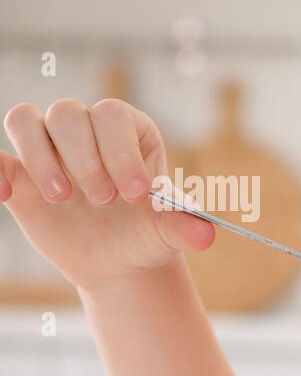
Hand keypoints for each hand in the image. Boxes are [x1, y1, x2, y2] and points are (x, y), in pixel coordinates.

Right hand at [0, 98, 214, 293]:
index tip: (134, 193)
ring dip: (40, 157)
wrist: (118, 262)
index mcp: (128, 131)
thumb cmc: (147, 235)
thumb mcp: (168, 232)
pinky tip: (8, 194)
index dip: (120, 150)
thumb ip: (184, 227)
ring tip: (63, 198)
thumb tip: (206, 235)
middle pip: (68, 113)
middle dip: (84, 157)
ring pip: (25, 120)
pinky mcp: (19, 174)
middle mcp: (86, 131)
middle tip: (103, 200)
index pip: (113, 116)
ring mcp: (49, 149)